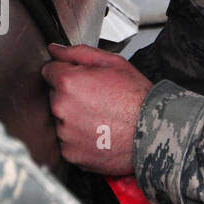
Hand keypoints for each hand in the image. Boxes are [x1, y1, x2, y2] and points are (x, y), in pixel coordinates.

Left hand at [41, 43, 152, 175]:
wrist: (154, 132)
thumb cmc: (138, 99)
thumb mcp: (113, 63)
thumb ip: (77, 53)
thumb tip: (55, 50)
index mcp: (68, 82)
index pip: (48, 71)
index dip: (65, 73)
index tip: (79, 80)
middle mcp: (61, 108)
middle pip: (54, 96)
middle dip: (70, 96)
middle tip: (97, 100)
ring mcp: (64, 133)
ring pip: (60, 120)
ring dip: (73, 119)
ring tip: (100, 118)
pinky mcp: (71, 153)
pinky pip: (67, 142)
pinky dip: (79, 139)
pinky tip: (98, 133)